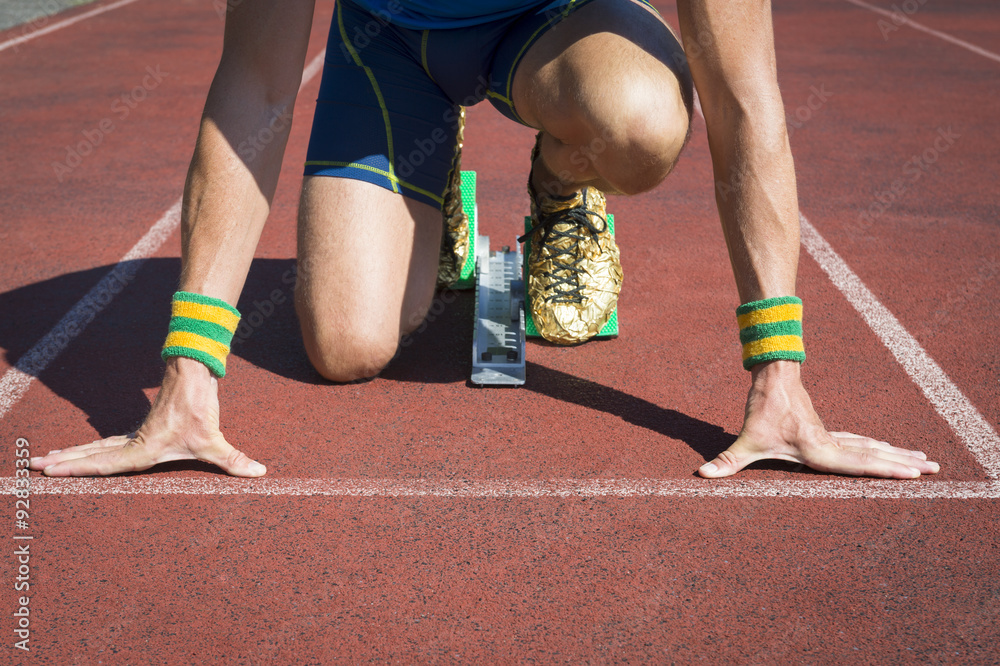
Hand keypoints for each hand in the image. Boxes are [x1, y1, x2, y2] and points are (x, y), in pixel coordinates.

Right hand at [29, 357, 266, 476]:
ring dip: (71, 455)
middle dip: (64, 463)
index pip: (106, 464)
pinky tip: (78, 453)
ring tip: (44, 462)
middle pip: (92, 454)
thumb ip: (235, 460)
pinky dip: (89, 449)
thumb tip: (260, 473)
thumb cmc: (200, 407)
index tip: (53, 472)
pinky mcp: (140, 428)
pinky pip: (107, 441)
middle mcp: (134, 441)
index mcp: (144, 448)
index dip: (80, 470)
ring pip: (95, 446)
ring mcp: (134, 433)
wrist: (194, 373)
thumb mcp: (216, 440)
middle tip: (34, 468)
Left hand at [698, 361, 939, 478]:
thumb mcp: (745, 440)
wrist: (773, 372)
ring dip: (896, 454)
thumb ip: (726, 461)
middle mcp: (830, 443)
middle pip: (873, 454)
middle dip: (903, 464)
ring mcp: (830, 434)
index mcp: (818, 450)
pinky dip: (876, 447)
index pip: (858, 464)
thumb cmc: (762, 406)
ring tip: (924, 461)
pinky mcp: (826, 428)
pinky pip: (858, 441)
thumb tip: (701, 475)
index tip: (913, 474)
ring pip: (870, 446)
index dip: (885, 471)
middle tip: (935, 468)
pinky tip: (886, 449)